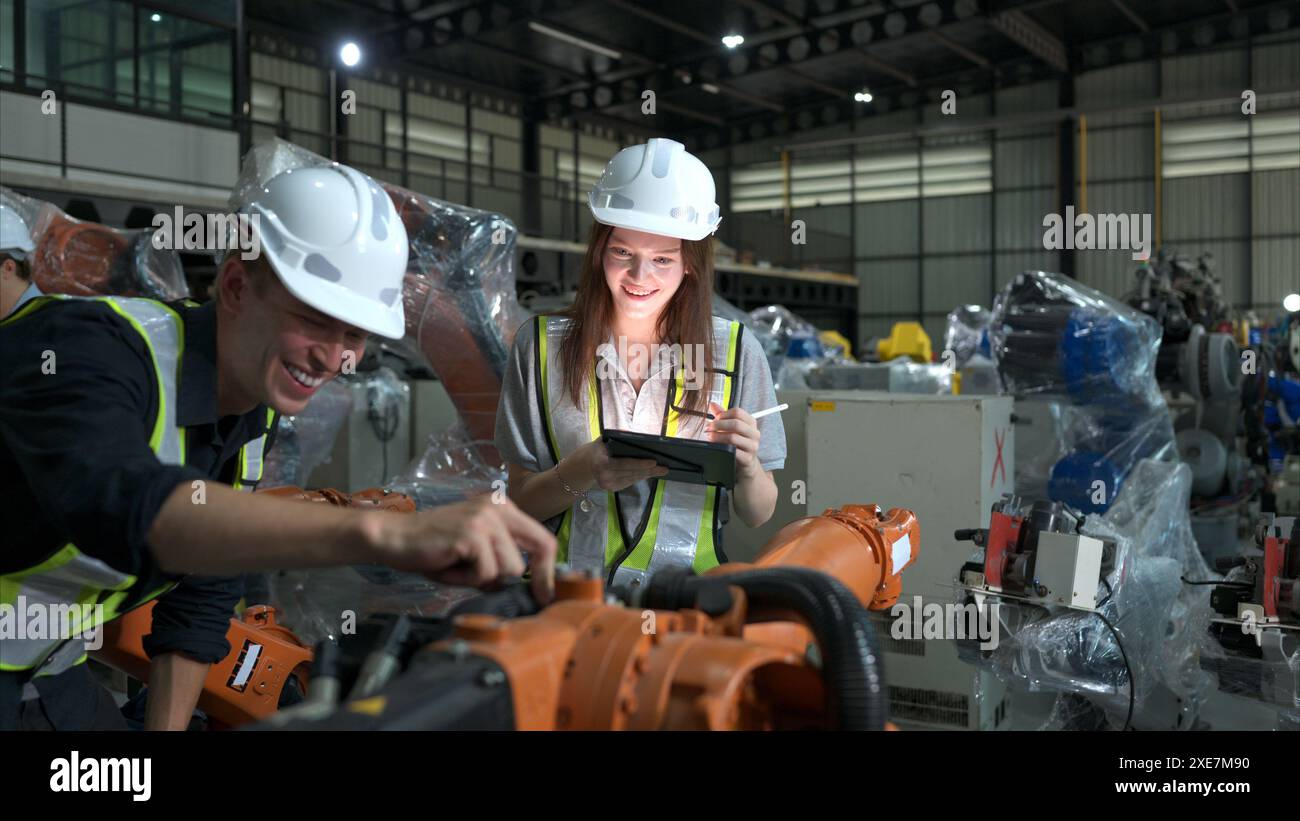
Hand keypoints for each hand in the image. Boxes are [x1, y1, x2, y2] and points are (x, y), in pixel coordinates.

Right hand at [371, 495, 556, 603]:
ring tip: (460, 569)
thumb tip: (531, 588)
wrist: (394, 538)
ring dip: (486, 578)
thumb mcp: (475, 553)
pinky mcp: (472, 534)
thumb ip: (502, 561)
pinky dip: (468, 579)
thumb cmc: (432, 549)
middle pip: (540, 549)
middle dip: (533, 578)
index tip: (546, 594)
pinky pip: (487, 573)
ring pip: (512, 567)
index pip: (543, 538)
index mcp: (503, 508)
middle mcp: (499, 507)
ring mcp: (486, 519)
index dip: (549, 569)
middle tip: (520, 595)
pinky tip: (449, 567)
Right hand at [573, 439, 667, 492]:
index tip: (654, 462)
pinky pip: (629, 482)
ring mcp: (608, 485)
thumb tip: (631, 434)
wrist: (585, 464)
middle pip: (631, 473)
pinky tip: (649, 473)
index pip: (624, 464)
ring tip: (661, 470)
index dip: (640, 464)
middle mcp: (604, 477)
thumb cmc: (598, 449)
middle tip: (664, 468)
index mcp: (601, 463)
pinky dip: (640, 477)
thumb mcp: (604, 440)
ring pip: (632, 479)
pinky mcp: (612, 489)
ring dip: (647, 474)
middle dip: (649, 470)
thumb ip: (616, 438)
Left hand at [706, 402, 762, 479]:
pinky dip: (721, 448)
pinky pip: (733, 451)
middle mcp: (754, 433)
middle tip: (708, 428)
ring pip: (733, 437)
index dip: (723, 414)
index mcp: (751, 423)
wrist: (746, 463)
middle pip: (735, 423)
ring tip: (710, 437)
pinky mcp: (747, 458)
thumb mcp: (732, 428)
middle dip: (718, 425)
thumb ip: (722, 416)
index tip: (715, 419)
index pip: (737, 412)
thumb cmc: (738, 443)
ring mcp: (752, 446)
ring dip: (717, 436)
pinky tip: (716, 447)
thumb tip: (712, 404)